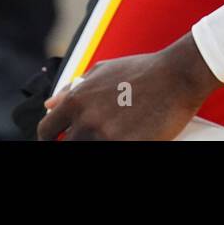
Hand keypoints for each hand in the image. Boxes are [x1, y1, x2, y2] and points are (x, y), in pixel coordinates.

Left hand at [37, 33, 221, 139]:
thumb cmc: (143, 70)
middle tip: (92, 138)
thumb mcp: (103, 71)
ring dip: (97, 144)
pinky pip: (111, 153)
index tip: (58, 141)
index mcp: (77, 99)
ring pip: (87, 151)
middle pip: (67, 147)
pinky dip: (117, 147)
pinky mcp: (128, 146)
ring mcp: (107, 135)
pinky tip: (127, 139)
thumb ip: (73, 88)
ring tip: (112, 135)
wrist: (178, 75)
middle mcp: (87, 119)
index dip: (49, 139)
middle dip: (75, 144)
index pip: (46, 130)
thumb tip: (50, 104)